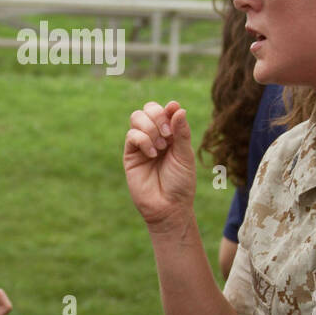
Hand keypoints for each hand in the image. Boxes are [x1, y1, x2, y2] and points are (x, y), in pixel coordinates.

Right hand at [123, 100, 195, 227]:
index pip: (166, 111)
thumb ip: (181, 132)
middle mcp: (156, 136)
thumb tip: (178, 108)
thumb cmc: (181, 183)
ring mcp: (142, 144)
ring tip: (161, 146)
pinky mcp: (130, 154)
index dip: (168, 108)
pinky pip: (131, 135)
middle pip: (148, 109)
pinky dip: (143, 140)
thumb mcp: (185, 156)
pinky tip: (152, 154)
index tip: (174, 111)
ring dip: (150, 128)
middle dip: (157, 115)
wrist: (169, 206)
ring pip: (137, 118)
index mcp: (172, 134)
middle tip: (167, 134)